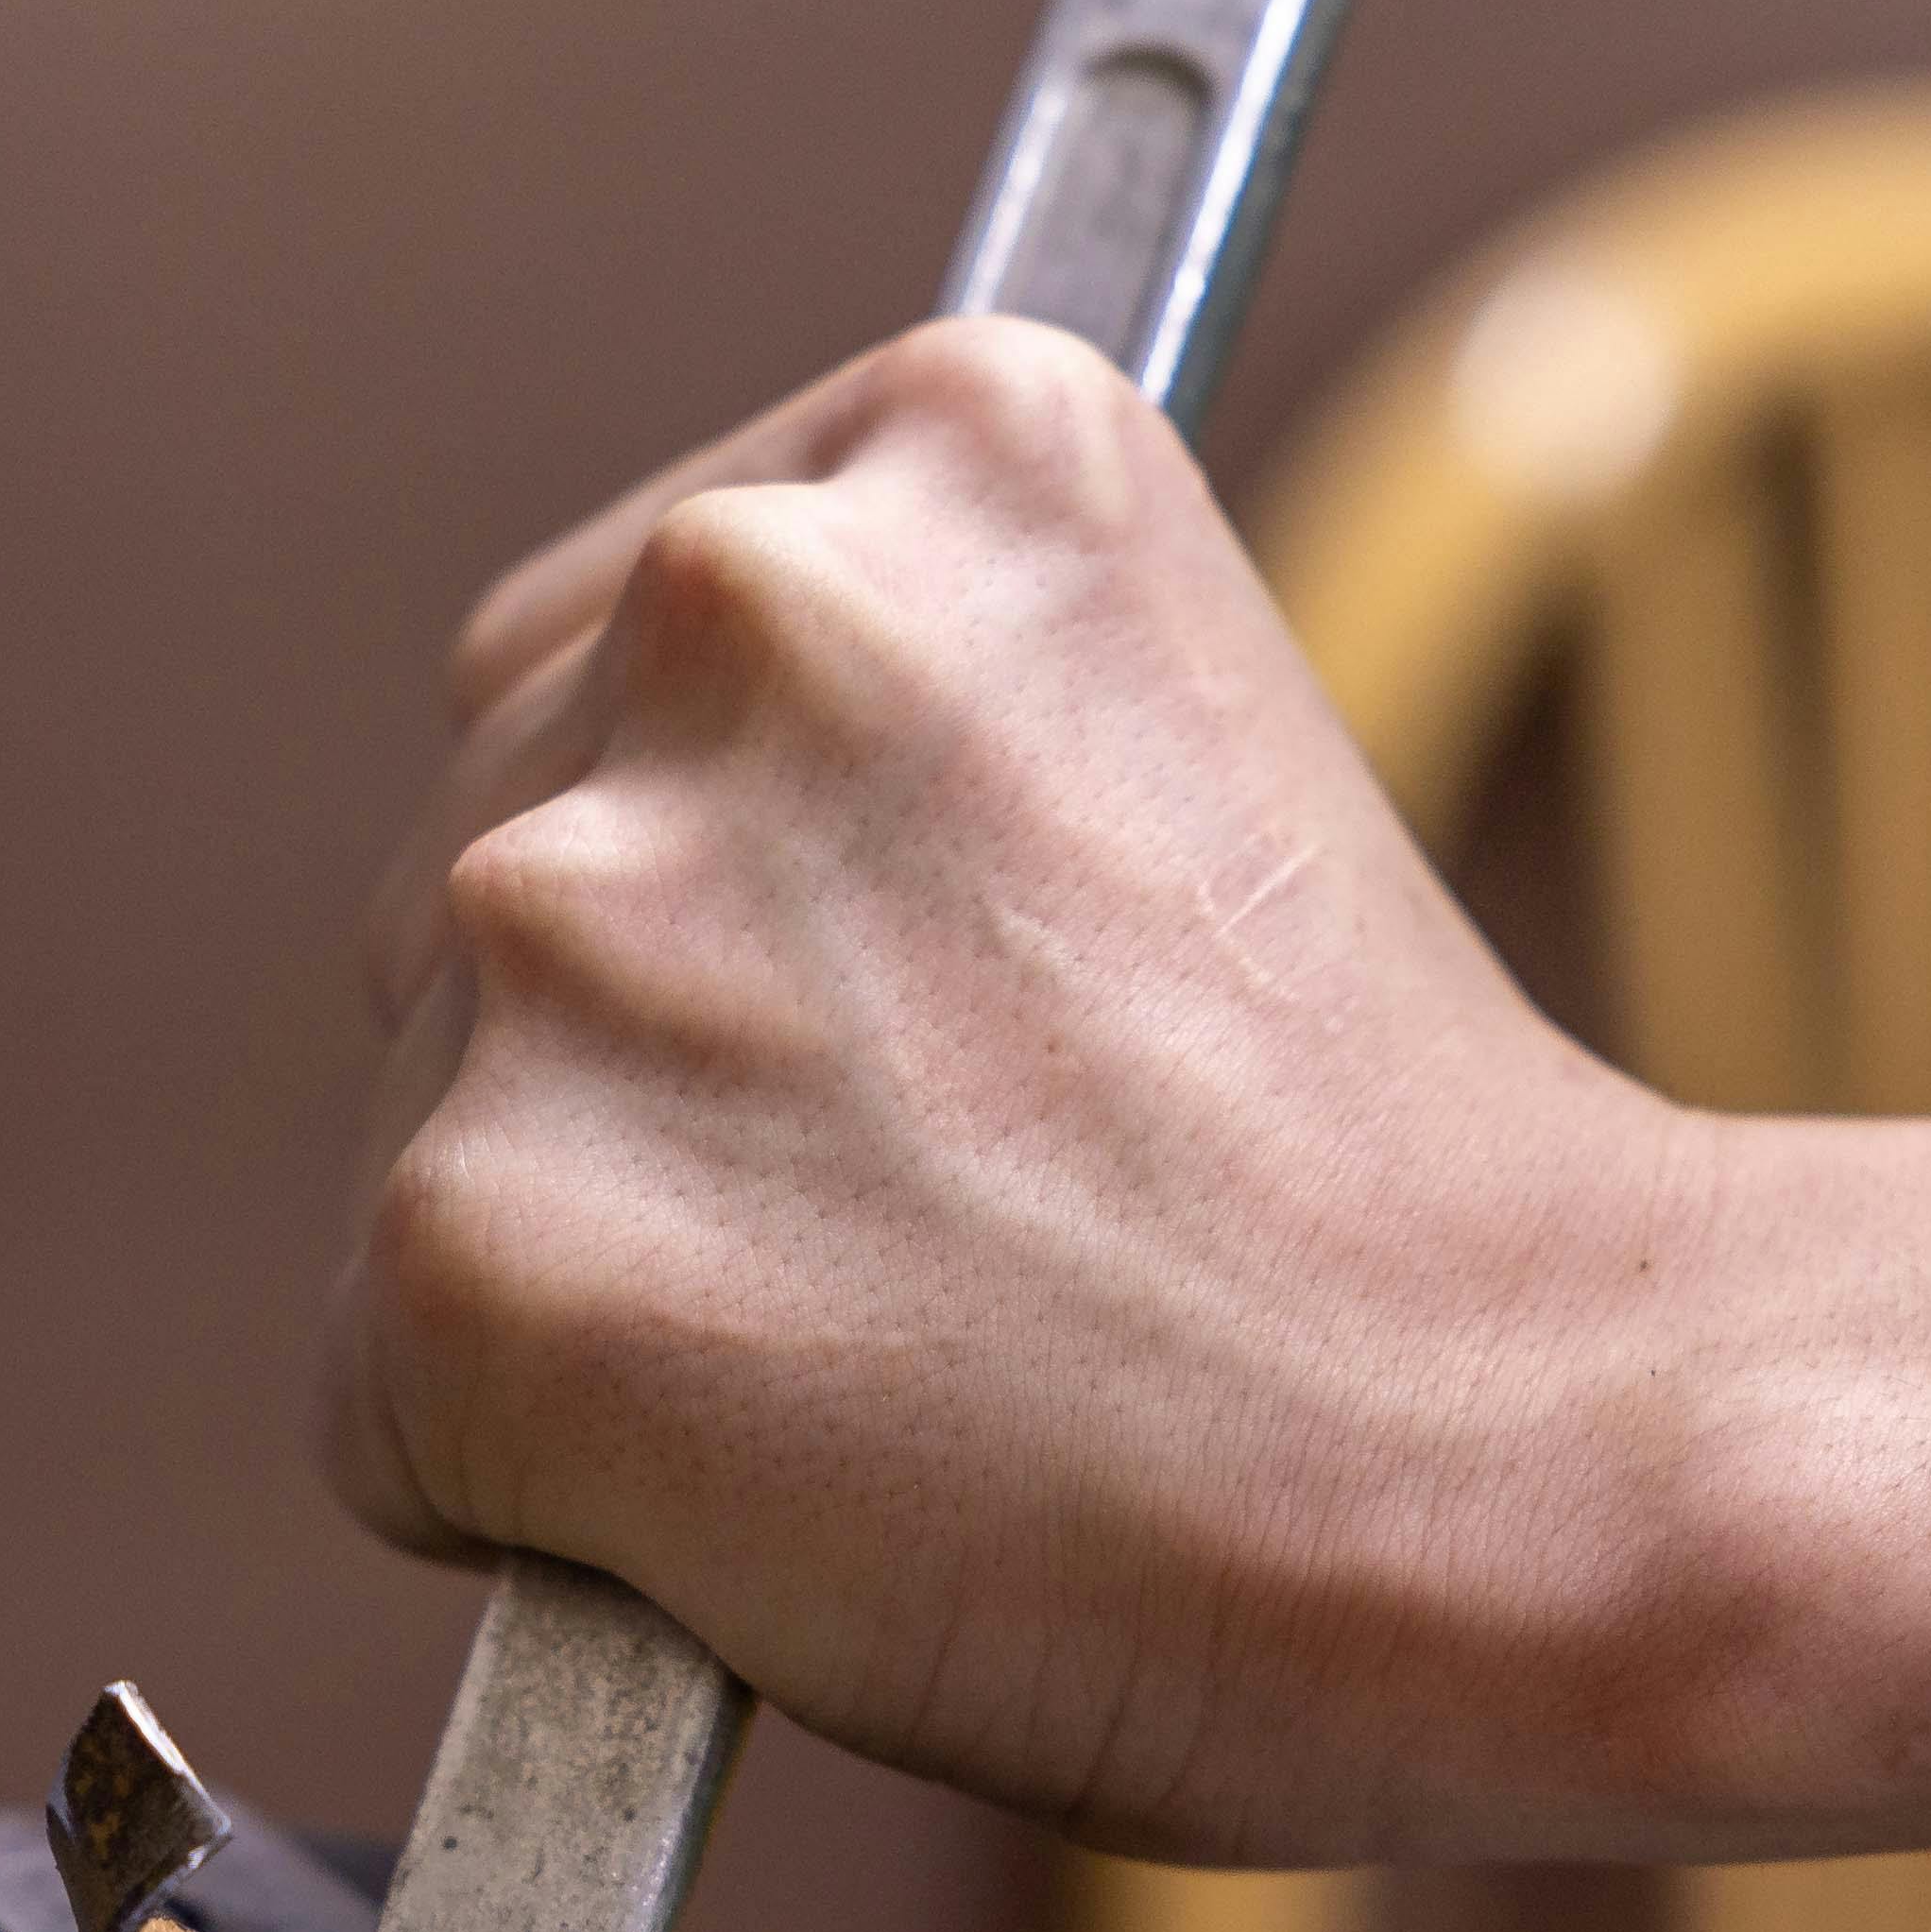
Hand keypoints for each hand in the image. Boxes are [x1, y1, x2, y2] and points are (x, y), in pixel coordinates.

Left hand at [320, 319, 1726, 1868]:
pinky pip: (387, 1402)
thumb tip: (621, 854)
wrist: (1544, 1469)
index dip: (747, 898)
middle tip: (939, 1217)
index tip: (940, 1023)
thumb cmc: (1391, 1200)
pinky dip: (531, 1491)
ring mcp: (572, 919)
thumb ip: (891, 742)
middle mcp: (730, 608)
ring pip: (430, 1130)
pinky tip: (788, 1494)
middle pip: (478, 873)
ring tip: (900, 1361)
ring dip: (592, 1261)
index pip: (610, 665)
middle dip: (637, 1059)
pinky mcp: (472, 1236)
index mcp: (946, 436)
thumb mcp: (1173, 763)